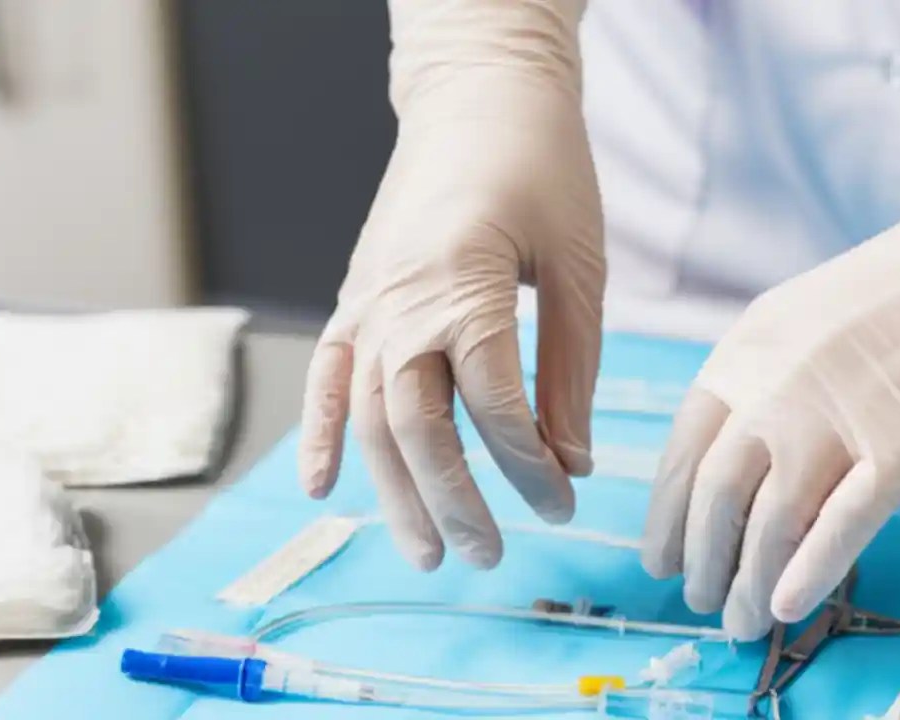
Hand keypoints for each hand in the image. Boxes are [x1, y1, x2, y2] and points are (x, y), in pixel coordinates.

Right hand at [298, 0, 603, 570]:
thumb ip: (569, 367)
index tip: (565, 502)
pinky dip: (323, 434)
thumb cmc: (541, 167)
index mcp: (462, 290)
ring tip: (425, 553)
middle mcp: (401, 306)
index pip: (495, 410)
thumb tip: (572, 459)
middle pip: (417, 432)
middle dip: (455, 503)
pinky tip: (323, 487)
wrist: (479, 95)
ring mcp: (368, 304)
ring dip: (394, 492)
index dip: (532, 467)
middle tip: (489, 556)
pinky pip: (329, 378)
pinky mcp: (356, 297)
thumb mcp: (577, 264)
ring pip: (370, 420)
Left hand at [642, 58, 899, 639]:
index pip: (681, 454)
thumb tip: (725, 467)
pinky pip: (844, 525)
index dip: (665, 519)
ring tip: (743, 622)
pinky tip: (788, 606)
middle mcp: (776, 389)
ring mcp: (838, 419)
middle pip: (715, 496)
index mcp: (741, 356)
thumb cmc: (893, 298)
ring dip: (749, 584)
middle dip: (701, 561)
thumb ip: (754, 387)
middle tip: (700, 600)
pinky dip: (810, 573)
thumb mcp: (794, 324)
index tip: (662, 562)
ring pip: (772, 522)